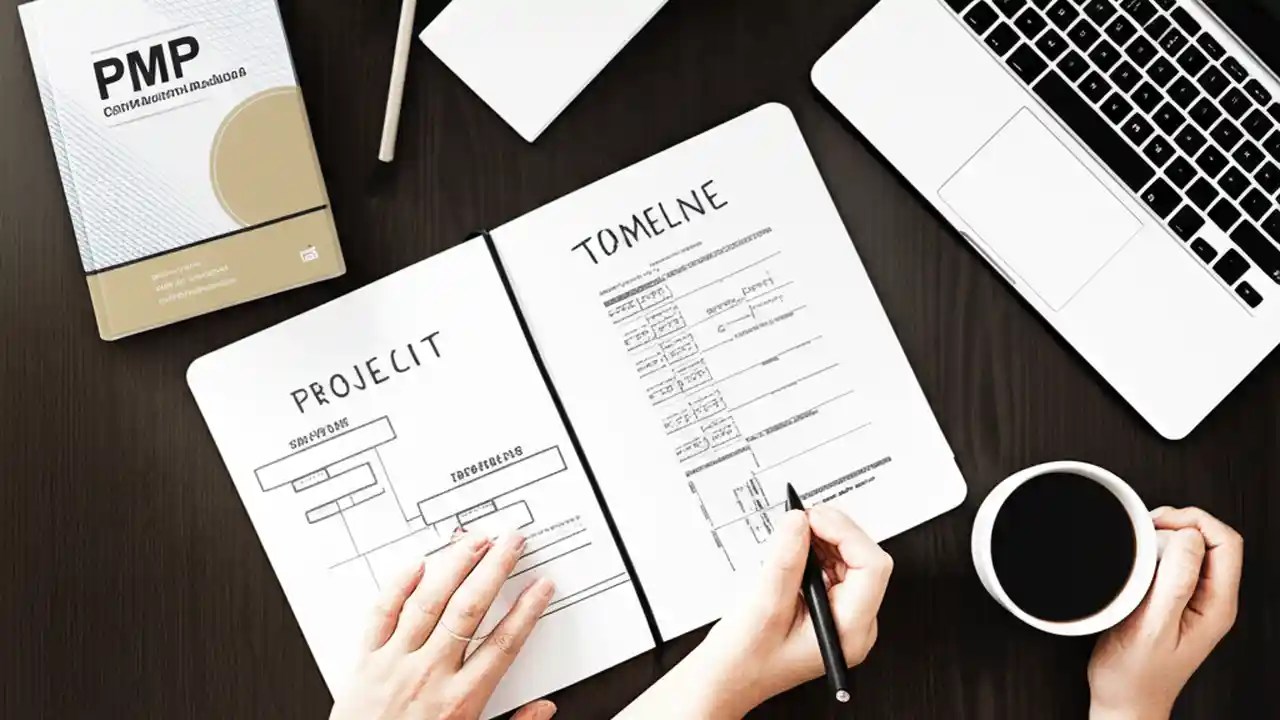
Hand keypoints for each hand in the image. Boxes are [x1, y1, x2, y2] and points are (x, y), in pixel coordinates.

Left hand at [330, 532, 557, 719]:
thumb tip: (543, 710)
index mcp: (460, 700)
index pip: (504, 643)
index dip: (527, 609)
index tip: (541, 586)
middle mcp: (429, 674)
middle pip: (470, 609)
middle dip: (495, 568)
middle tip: (511, 541)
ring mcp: (396, 663)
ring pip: (429, 601)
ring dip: (454, 565)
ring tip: (473, 541)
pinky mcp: (365, 662)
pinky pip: (381, 615)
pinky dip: (398, 587)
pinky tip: (417, 564)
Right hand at [618, 506, 891, 718]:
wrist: (725, 680)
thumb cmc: (744, 661)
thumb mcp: (764, 605)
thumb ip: (786, 559)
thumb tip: (800, 521)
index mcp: (848, 631)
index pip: (872, 566)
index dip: (846, 534)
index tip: (814, 518)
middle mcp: (854, 626)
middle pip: (865, 561)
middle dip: (834, 533)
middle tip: (801, 518)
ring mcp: (843, 619)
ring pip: (851, 562)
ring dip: (824, 540)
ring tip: (794, 533)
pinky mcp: (829, 611)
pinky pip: (834, 571)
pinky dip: (816, 553)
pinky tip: (795, 550)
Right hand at [1088, 507, 1242, 719]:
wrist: (1124, 700)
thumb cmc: (1135, 674)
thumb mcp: (1153, 627)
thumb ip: (1175, 582)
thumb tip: (1189, 538)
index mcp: (1217, 606)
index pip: (1227, 543)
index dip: (1195, 522)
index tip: (1160, 525)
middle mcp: (1211, 600)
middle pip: (1211, 540)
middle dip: (1178, 524)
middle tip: (1144, 532)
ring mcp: (1192, 600)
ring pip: (1190, 549)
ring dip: (1162, 538)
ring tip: (1137, 547)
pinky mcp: (1172, 600)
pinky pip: (1170, 563)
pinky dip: (1150, 553)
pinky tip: (1133, 562)